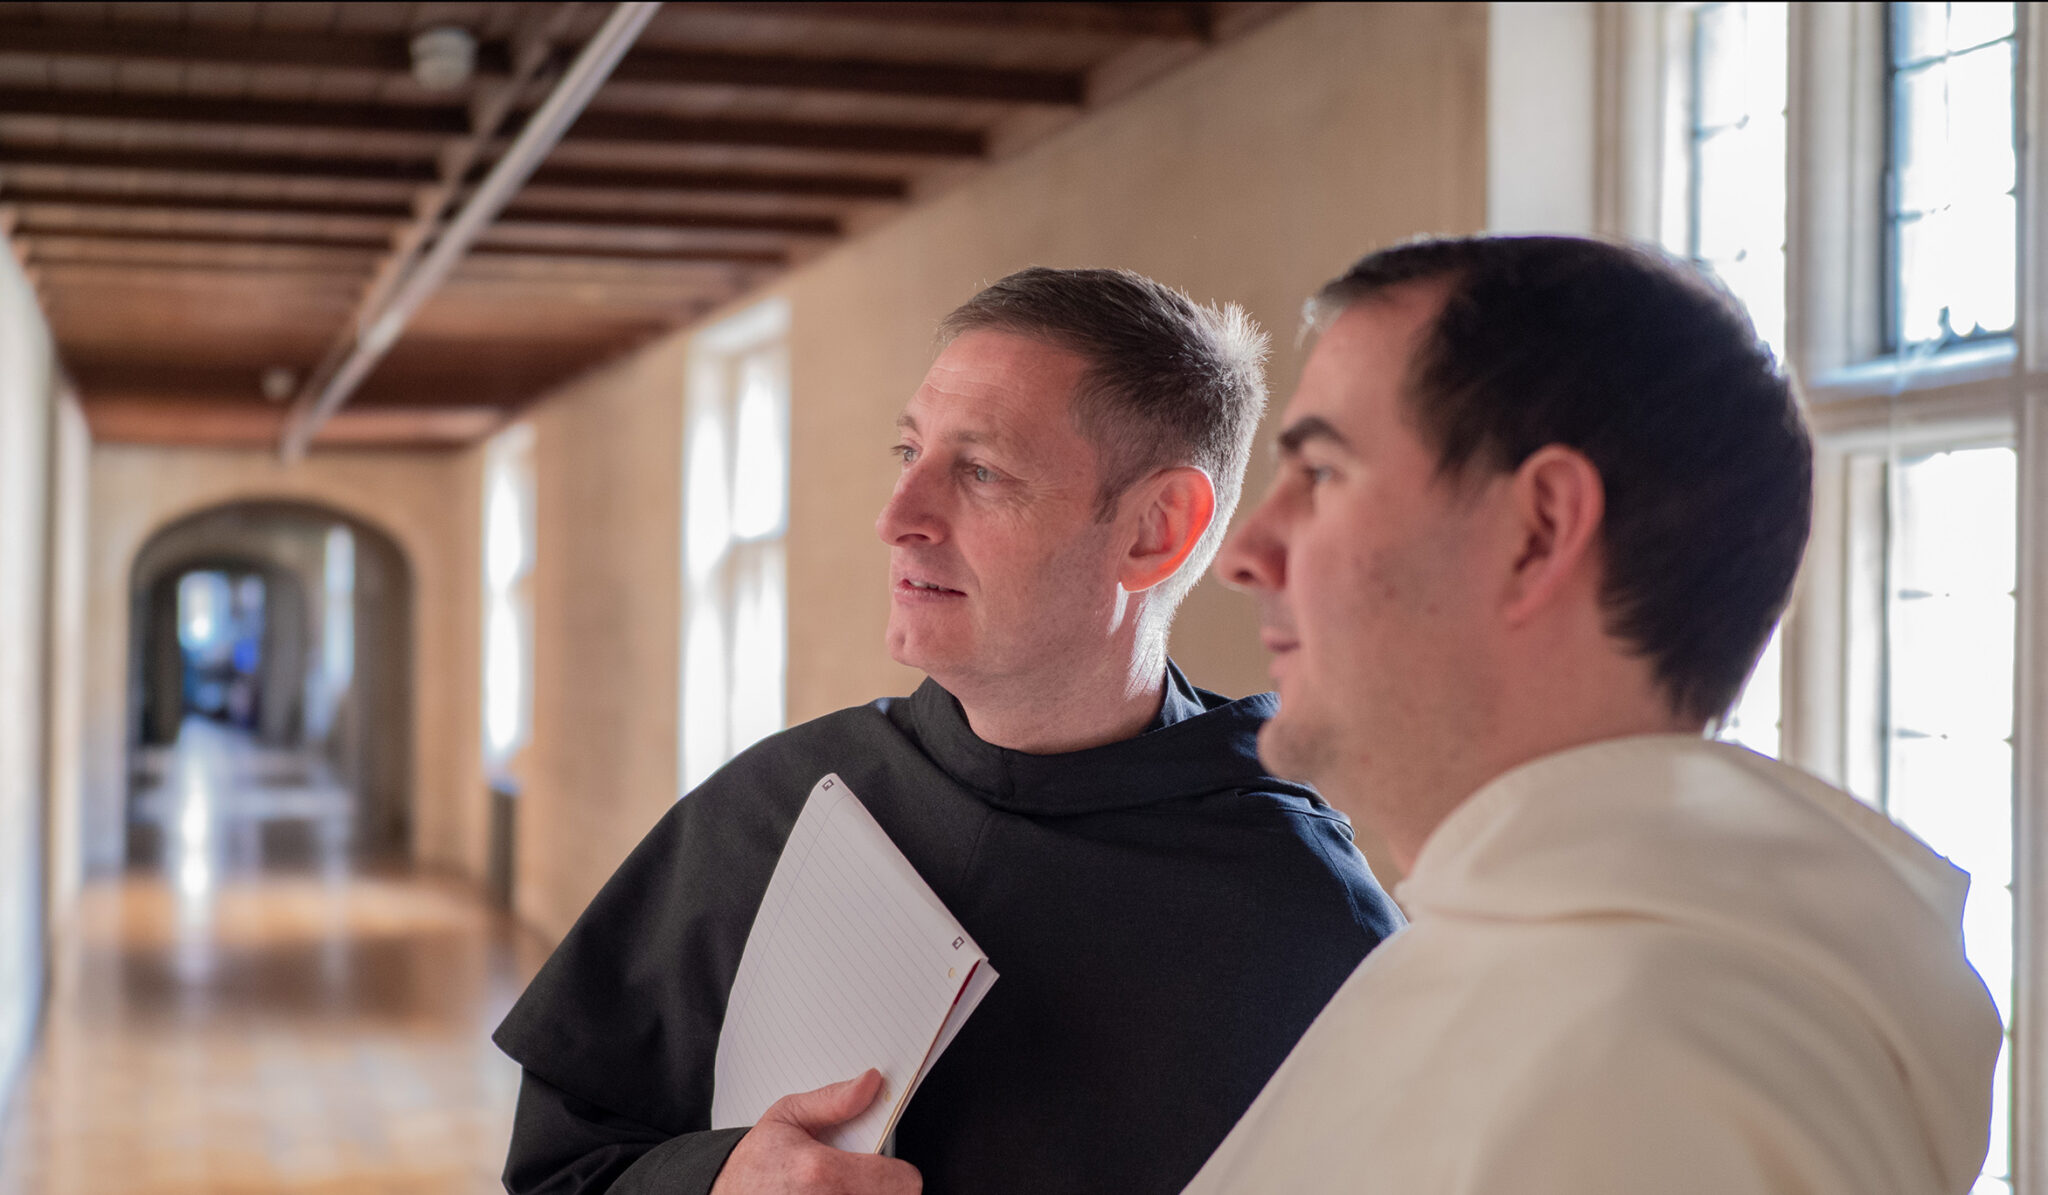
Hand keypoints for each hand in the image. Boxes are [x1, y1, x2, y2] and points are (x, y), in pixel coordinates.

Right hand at [710, 1070, 921, 1193]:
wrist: (721, 1194)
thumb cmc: (754, 1162)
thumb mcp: (787, 1116)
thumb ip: (834, 1100)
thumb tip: (871, 1083)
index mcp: (820, 1172)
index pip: (902, 1182)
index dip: (900, 1173)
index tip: (888, 1168)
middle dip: (883, 1188)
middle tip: (861, 1178)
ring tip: (841, 1188)